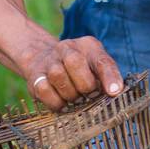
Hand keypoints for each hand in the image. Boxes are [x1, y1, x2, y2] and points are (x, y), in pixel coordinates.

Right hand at [0, 0, 123, 111]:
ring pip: (58, 76)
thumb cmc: (80, 69)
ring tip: (75, 97)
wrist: (43, 58)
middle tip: (88, 94)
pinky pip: (45, 91)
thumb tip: (114, 94)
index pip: (102, 60)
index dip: (110, 77)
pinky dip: (56, 101)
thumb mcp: (97, 66)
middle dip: (85, 85)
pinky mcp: (35, 77)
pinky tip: (62, 101)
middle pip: (74, 62)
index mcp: (89, 46)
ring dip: (70, 94)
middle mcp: (67, 48)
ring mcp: (49, 61)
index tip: (114, 92)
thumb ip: (107, 77)